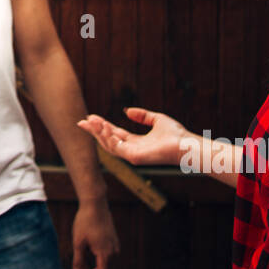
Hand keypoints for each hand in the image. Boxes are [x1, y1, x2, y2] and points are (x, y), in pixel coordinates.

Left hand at [71, 201, 118, 268]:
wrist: (95, 203)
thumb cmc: (84, 222)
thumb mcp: (78, 243)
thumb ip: (77, 263)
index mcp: (105, 255)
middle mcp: (114, 252)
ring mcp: (115, 247)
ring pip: (107, 266)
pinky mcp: (114, 242)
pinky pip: (108, 259)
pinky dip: (100, 265)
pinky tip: (92, 266)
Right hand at [77, 107, 191, 166]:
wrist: (186, 144)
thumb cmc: (176, 134)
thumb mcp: (156, 119)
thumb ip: (142, 115)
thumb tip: (126, 111)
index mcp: (136, 142)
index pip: (115, 134)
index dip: (102, 126)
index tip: (90, 117)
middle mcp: (132, 150)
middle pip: (108, 140)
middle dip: (95, 131)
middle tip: (82, 121)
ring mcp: (132, 155)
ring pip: (109, 145)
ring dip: (99, 133)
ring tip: (92, 121)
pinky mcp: (135, 157)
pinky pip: (117, 148)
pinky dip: (109, 138)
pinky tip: (104, 128)